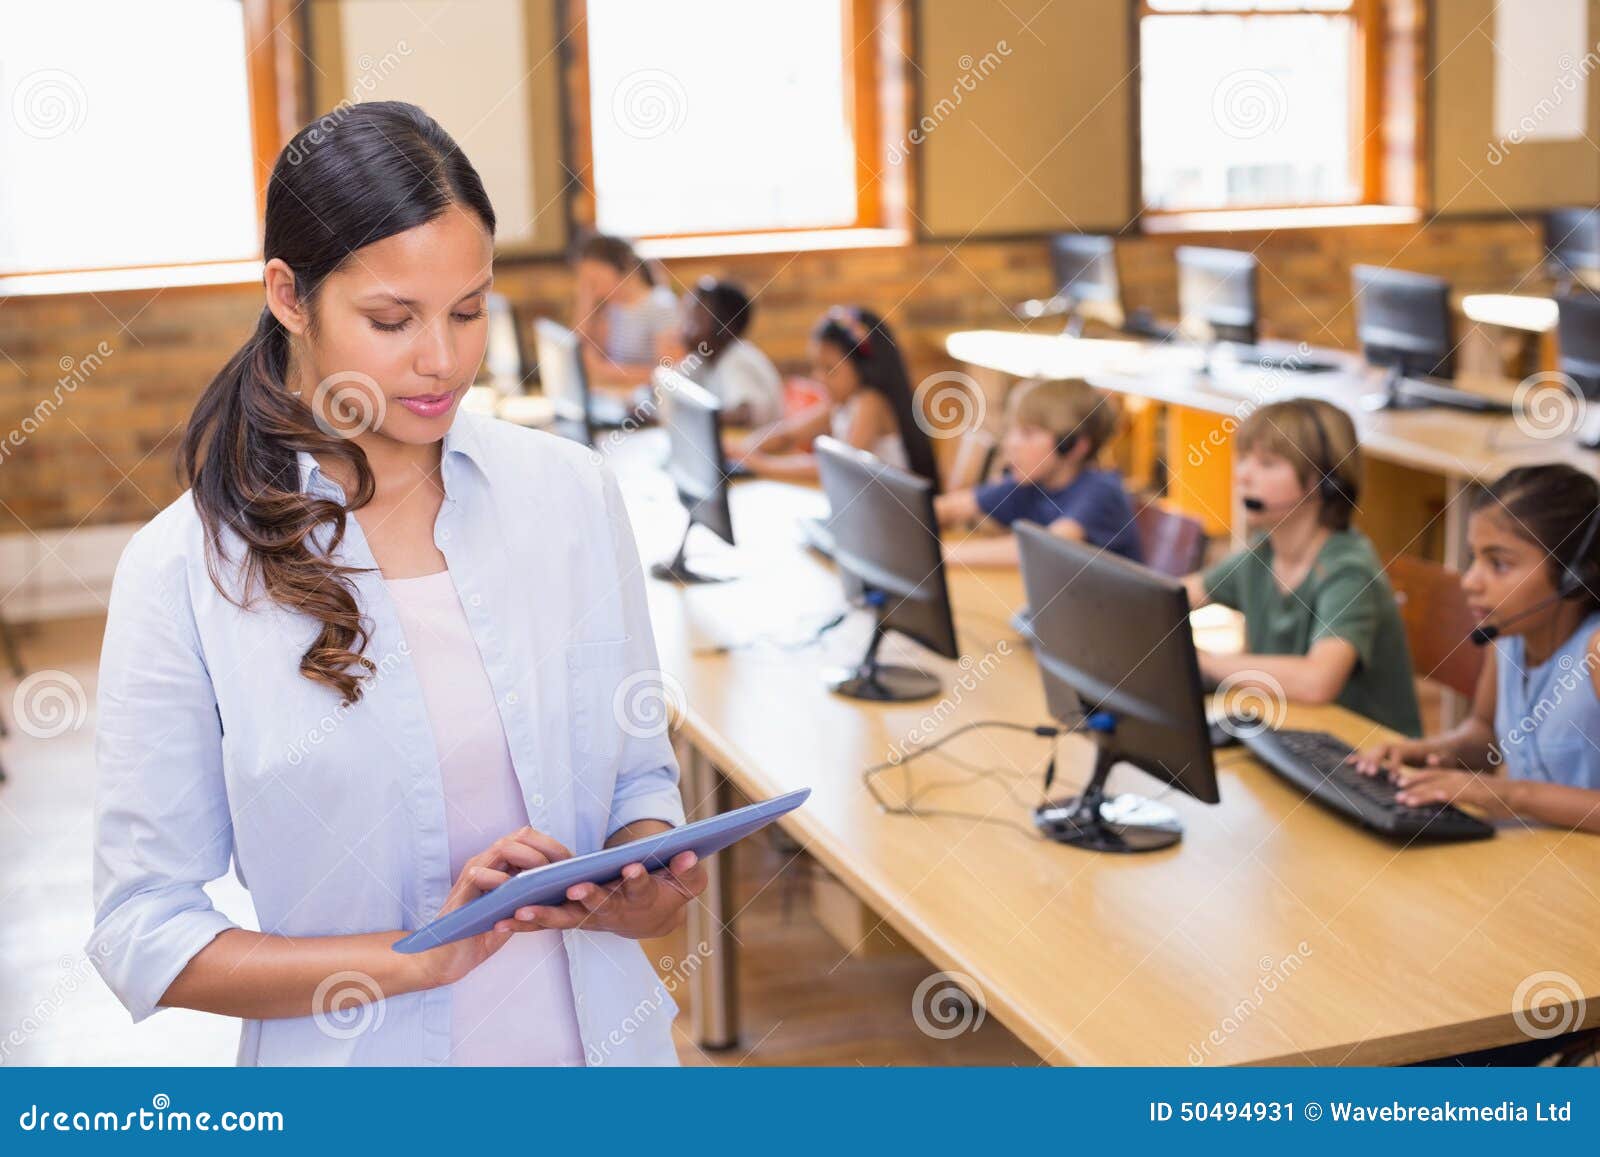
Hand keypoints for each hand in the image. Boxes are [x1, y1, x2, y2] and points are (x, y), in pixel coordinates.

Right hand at [409, 827, 572, 987]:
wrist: (449, 955)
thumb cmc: (485, 930)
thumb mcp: (516, 907)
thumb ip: (533, 891)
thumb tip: (566, 883)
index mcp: (501, 862)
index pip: (528, 838)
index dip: (552, 845)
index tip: (572, 860)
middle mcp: (486, 861)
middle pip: (519, 837)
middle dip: (546, 847)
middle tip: (563, 867)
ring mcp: (473, 873)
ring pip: (502, 848)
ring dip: (528, 858)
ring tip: (544, 875)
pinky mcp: (462, 892)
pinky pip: (480, 875)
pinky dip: (501, 880)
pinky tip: (518, 892)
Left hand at [494, 851, 707, 940]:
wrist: (650, 919)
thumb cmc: (667, 893)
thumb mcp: (686, 883)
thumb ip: (688, 871)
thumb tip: (689, 855)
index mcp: (639, 898)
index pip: (641, 887)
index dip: (638, 878)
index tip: (633, 868)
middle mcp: (611, 911)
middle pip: (598, 906)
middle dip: (588, 898)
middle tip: (576, 889)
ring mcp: (587, 918)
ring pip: (564, 919)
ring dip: (543, 916)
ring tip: (519, 911)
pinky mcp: (568, 919)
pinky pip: (544, 923)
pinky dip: (523, 923)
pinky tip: (499, 919)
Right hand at [1348, 738, 1437, 777]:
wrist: (1439, 747)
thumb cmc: (1443, 756)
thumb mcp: (1445, 759)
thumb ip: (1438, 760)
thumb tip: (1432, 758)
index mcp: (1410, 749)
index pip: (1398, 754)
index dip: (1394, 766)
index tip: (1393, 779)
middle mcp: (1397, 746)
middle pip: (1381, 750)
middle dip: (1374, 761)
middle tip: (1369, 773)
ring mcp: (1390, 749)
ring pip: (1374, 751)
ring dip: (1365, 760)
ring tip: (1359, 772)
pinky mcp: (1385, 754)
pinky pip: (1370, 754)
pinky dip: (1360, 757)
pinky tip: (1349, 763)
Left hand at [1390, 767, 1518, 818]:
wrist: (1519, 795)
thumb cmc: (1498, 798)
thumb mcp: (1473, 795)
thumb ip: (1459, 797)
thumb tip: (1448, 805)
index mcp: (1458, 776)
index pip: (1432, 775)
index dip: (1416, 778)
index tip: (1401, 783)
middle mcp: (1459, 777)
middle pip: (1429, 778)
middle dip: (1411, 784)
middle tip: (1396, 790)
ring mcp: (1465, 784)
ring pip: (1436, 786)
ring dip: (1418, 793)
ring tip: (1403, 799)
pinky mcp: (1472, 793)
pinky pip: (1451, 794)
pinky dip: (1438, 796)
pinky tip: (1427, 799)